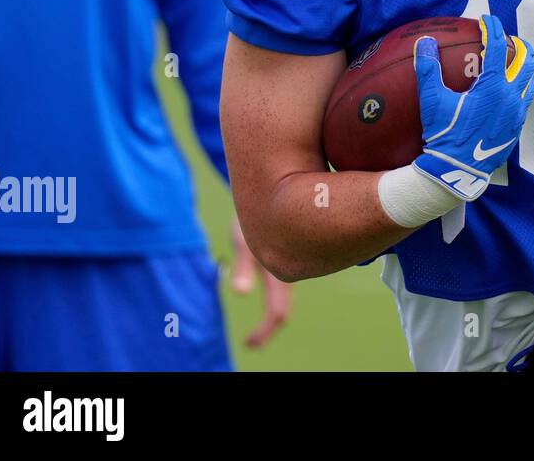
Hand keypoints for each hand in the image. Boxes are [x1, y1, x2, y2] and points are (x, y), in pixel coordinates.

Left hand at [229, 215, 292, 347]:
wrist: (277, 190)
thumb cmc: (256, 214)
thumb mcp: (245, 240)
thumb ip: (244, 267)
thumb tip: (240, 293)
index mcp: (282, 274)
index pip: (277, 313)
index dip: (264, 332)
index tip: (249, 344)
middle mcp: (292, 273)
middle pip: (283, 309)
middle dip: (268, 327)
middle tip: (253, 341)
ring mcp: (293, 264)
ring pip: (285, 296)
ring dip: (273, 312)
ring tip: (259, 326)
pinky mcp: (291, 255)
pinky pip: (287, 280)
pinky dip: (276, 297)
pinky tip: (264, 293)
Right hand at [410, 14, 533, 200]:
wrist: (457, 172)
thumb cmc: (445, 136)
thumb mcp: (433, 102)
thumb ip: (429, 70)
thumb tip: (423, 42)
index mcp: (494, 87)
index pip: (498, 49)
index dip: (493, 29)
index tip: (487, 19)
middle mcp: (512, 98)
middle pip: (527, 62)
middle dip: (520, 45)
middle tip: (509, 38)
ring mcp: (517, 114)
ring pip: (530, 82)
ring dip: (524, 68)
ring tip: (514, 62)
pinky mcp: (516, 128)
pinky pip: (525, 102)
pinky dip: (520, 89)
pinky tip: (508, 92)